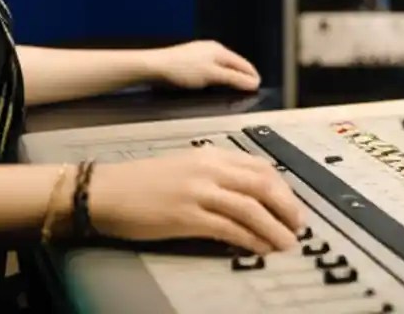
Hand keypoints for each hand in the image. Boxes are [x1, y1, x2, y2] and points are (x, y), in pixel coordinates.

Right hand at [87, 147, 304, 253]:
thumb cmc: (141, 183)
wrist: (105, 192)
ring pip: (252, 208)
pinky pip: (230, 228)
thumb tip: (248, 195)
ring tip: (286, 243)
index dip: (284, 188)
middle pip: (264, 185)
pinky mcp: (187, 216)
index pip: (260, 167)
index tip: (293, 205)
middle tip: (298, 225)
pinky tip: (260, 248)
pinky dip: (251, 239)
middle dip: (288, 207)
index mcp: (211, 155)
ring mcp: (199, 191)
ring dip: (275, 227)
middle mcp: (209, 169)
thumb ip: (216, 175)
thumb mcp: (185, 167)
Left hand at [146, 40, 259, 91]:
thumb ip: (234, 79)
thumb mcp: (212, 76)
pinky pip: (211, 67)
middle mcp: (211, 49)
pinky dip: (218, 75)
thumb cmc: (180, 69)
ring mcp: (200, 53)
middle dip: (242, 76)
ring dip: (230, 76)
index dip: (252, 76)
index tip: (258, 86)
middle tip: (248, 88)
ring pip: (223, 65)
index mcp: (220, 51)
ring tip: (234, 86)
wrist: (155, 67)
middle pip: (234, 64)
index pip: (244, 64)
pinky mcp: (191, 59)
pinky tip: (213, 82)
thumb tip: (253, 83)